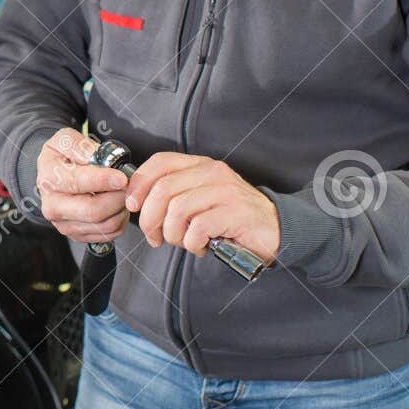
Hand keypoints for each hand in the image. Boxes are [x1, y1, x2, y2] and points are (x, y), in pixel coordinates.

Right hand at [34, 128, 128, 242]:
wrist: (54, 176)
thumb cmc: (63, 157)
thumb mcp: (65, 139)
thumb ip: (80, 145)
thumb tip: (96, 157)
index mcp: (49, 180)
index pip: (78, 184)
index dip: (103, 181)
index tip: (122, 177)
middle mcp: (53, 206)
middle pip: (93, 211)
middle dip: (118, 198)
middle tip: (130, 185)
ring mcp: (64, 224)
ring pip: (104, 225)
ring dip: (121, 209)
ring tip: (124, 193)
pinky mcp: (77, 236)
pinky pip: (108, 234)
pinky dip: (120, 220)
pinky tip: (118, 205)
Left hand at [124, 153, 278, 263]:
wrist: (276, 229)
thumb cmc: (232, 217)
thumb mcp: (201, 199)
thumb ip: (175, 195)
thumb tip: (139, 206)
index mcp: (201, 165)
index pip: (160, 162)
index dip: (139, 183)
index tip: (132, 205)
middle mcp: (212, 173)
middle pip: (163, 190)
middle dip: (150, 218)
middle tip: (155, 237)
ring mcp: (225, 191)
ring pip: (177, 210)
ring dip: (173, 234)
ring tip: (185, 243)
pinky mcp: (235, 213)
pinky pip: (197, 228)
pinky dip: (192, 243)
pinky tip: (201, 247)